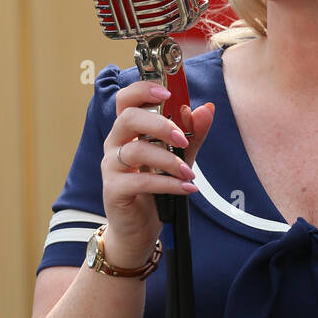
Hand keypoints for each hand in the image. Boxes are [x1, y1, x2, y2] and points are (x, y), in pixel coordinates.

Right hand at [101, 80, 214, 263]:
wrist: (139, 227)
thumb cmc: (155, 187)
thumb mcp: (180, 157)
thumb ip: (193, 134)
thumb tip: (206, 109)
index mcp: (129, 130)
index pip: (126, 100)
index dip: (143, 90)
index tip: (168, 93)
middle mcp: (115, 143)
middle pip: (128, 118)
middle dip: (160, 124)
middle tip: (184, 138)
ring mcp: (111, 166)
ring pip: (136, 150)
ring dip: (169, 160)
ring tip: (189, 173)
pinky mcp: (113, 190)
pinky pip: (140, 181)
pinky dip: (167, 183)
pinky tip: (187, 188)